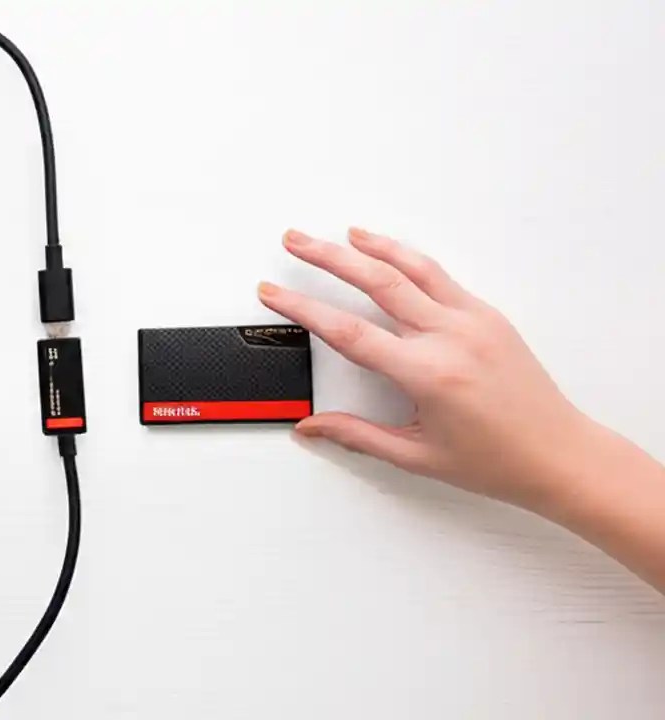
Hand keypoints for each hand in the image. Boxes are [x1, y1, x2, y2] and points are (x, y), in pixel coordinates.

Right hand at [259, 228, 595, 510]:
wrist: (561, 455)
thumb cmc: (497, 460)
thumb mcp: (416, 455)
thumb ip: (357, 435)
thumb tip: (312, 427)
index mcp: (428, 374)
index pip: (349, 332)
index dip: (304, 309)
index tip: (276, 294)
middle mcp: (451, 338)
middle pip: (377, 281)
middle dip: (329, 257)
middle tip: (296, 241)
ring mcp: (474, 321)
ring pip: (413, 268)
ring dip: (372, 246)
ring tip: (342, 234)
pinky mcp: (489, 316)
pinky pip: (441, 277)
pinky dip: (410, 260)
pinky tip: (391, 254)